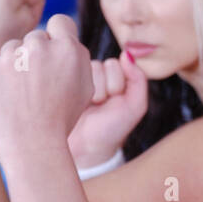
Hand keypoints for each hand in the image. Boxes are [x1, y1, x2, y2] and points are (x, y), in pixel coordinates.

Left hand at [0, 0, 45, 59]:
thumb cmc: (1, 39)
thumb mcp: (30, 21)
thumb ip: (36, 6)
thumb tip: (27, 2)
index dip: (35, 14)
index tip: (23, 25)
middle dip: (19, 11)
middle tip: (11, 27)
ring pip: (7, 1)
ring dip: (8, 12)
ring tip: (0, 27)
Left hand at [0, 14, 93, 165]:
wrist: (32, 146)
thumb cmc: (60, 121)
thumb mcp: (84, 89)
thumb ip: (77, 59)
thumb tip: (67, 43)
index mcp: (69, 49)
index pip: (60, 22)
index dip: (56, 37)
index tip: (52, 53)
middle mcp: (40, 46)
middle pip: (34, 37)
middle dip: (34, 55)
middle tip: (36, 85)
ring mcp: (12, 56)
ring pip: (12, 50)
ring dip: (14, 65)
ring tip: (20, 95)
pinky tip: (4, 98)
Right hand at [66, 53, 149, 167]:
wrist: (86, 148)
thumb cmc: (113, 128)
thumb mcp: (135, 106)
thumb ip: (138, 79)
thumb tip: (126, 53)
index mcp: (117, 76)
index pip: (115, 64)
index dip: (116, 85)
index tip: (114, 102)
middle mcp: (98, 75)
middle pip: (99, 66)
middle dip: (103, 89)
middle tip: (100, 106)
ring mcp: (80, 79)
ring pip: (83, 72)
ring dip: (89, 92)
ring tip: (89, 106)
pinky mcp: (64, 84)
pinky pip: (69, 76)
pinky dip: (75, 91)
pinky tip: (76, 104)